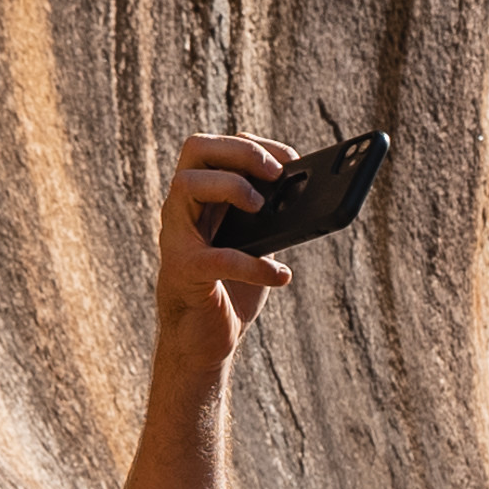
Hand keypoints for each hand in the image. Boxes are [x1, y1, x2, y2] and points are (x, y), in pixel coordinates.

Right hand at [156, 134, 296, 344]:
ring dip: (230, 187)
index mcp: (201, 198)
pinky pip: (215, 257)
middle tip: (276, 174)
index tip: (290, 160)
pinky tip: (280, 275)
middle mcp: (182, 210)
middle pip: (196, 149)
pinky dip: (253, 264)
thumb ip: (271, 217)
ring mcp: (176, 237)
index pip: (216, 147)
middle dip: (240, 152)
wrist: (202, 344)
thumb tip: (311, 195)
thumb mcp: (257, 245)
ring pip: (187, 185)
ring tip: (261, 208)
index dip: (254, 145)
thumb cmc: (231, 289)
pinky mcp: (182, 271)